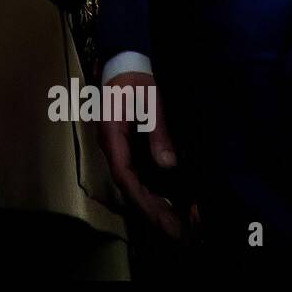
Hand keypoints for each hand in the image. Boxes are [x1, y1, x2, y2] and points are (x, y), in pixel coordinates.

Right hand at [96, 73, 181, 239]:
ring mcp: (117, 147)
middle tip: (180, 233)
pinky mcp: (125, 145)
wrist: (123, 57)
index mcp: (112, 137)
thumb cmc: (135, 76)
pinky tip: (168, 201)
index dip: (146, 202)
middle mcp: (111, 147)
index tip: (167, 220)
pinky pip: (136, 174)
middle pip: (130, 187)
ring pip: (133, 184)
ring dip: (153, 204)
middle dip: (153, 211)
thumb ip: (158, 132)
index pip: (126, 178)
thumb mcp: (150, 100)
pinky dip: (152, 190)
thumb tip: (167, 164)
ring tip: (178, 224)